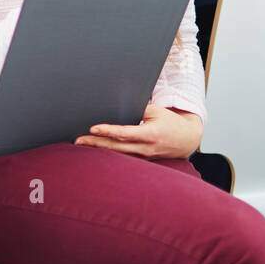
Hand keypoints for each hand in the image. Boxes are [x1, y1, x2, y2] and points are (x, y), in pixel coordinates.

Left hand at [74, 104, 201, 159]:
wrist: (186, 140)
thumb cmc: (170, 122)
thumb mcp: (157, 111)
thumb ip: (138, 109)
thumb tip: (119, 104)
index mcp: (150, 134)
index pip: (124, 133)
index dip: (108, 131)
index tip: (93, 128)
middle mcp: (145, 148)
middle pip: (116, 147)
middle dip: (96, 143)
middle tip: (78, 141)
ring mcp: (143, 156)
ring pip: (117, 154)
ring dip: (99, 149)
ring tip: (81, 145)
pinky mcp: (141, 159)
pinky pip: (122, 156)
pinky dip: (108, 153)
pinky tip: (96, 149)